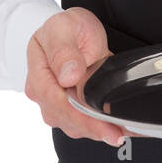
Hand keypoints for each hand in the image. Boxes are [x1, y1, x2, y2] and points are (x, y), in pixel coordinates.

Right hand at [25, 6, 136, 147]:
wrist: (72, 32)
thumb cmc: (67, 29)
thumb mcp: (64, 28)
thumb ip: (64, 51)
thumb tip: (68, 76)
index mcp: (39, 74)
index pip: (59, 104)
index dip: (83, 118)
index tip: (104, 127)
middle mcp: (44, 94)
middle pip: (67, 119)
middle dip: (94, 129)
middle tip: (119, 135)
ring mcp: (55, 104)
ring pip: (76, 126)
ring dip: (98, 131)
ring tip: (122, 131)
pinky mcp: (69, 110)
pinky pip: (84, 124)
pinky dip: (101, 127)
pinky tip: (118, 127)